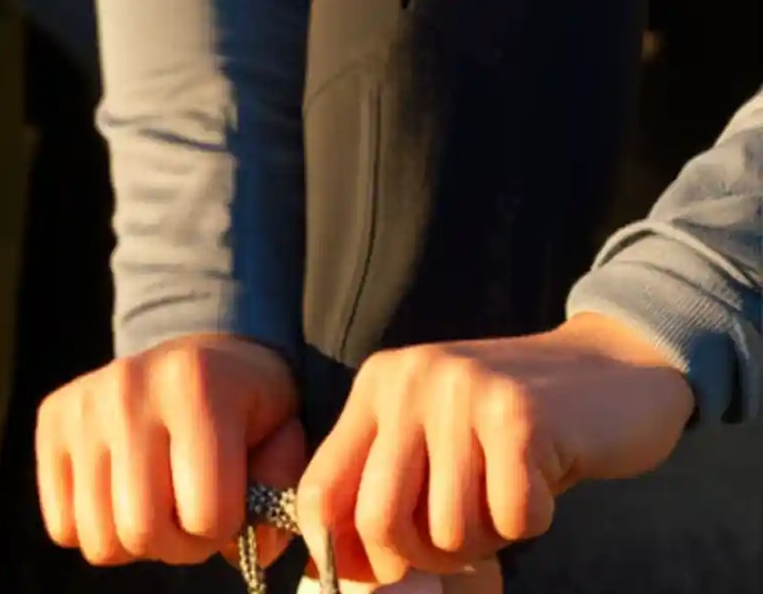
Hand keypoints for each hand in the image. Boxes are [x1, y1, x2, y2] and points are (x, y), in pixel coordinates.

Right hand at [36, 334, 303, 565]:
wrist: (198, 354)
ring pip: (98, 538)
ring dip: (136, 541)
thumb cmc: (246, 406)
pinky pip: (62, 527)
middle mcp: (129, 388)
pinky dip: (95, 528)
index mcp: (197, 387)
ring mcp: (83, 404)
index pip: (206, 515)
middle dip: (177, 544)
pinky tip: (122, 494)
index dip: (224, 528)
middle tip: (191, 515)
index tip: (230, 503)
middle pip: (142, 531)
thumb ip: (282, 491)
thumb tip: (251, 549)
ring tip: (158, 504)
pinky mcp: (51, 420)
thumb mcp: (286, 433)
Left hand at [297, 313, 693, 586]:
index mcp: (378, 387)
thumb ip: (389, 486)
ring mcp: (463, 393)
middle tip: (459, 544)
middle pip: (378, 521)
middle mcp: (409, 381)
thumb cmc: (517, 425)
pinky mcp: (521, 417)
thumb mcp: (436, 437)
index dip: (339, 551)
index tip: (375, 575)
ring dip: (486, 539)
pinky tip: (542, 480)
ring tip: (506, 496)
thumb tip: (342, 570)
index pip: (319, 488)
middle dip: (419, 558)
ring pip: (448, 531)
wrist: (617, 365)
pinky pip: (511, 519)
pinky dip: (530, 521)